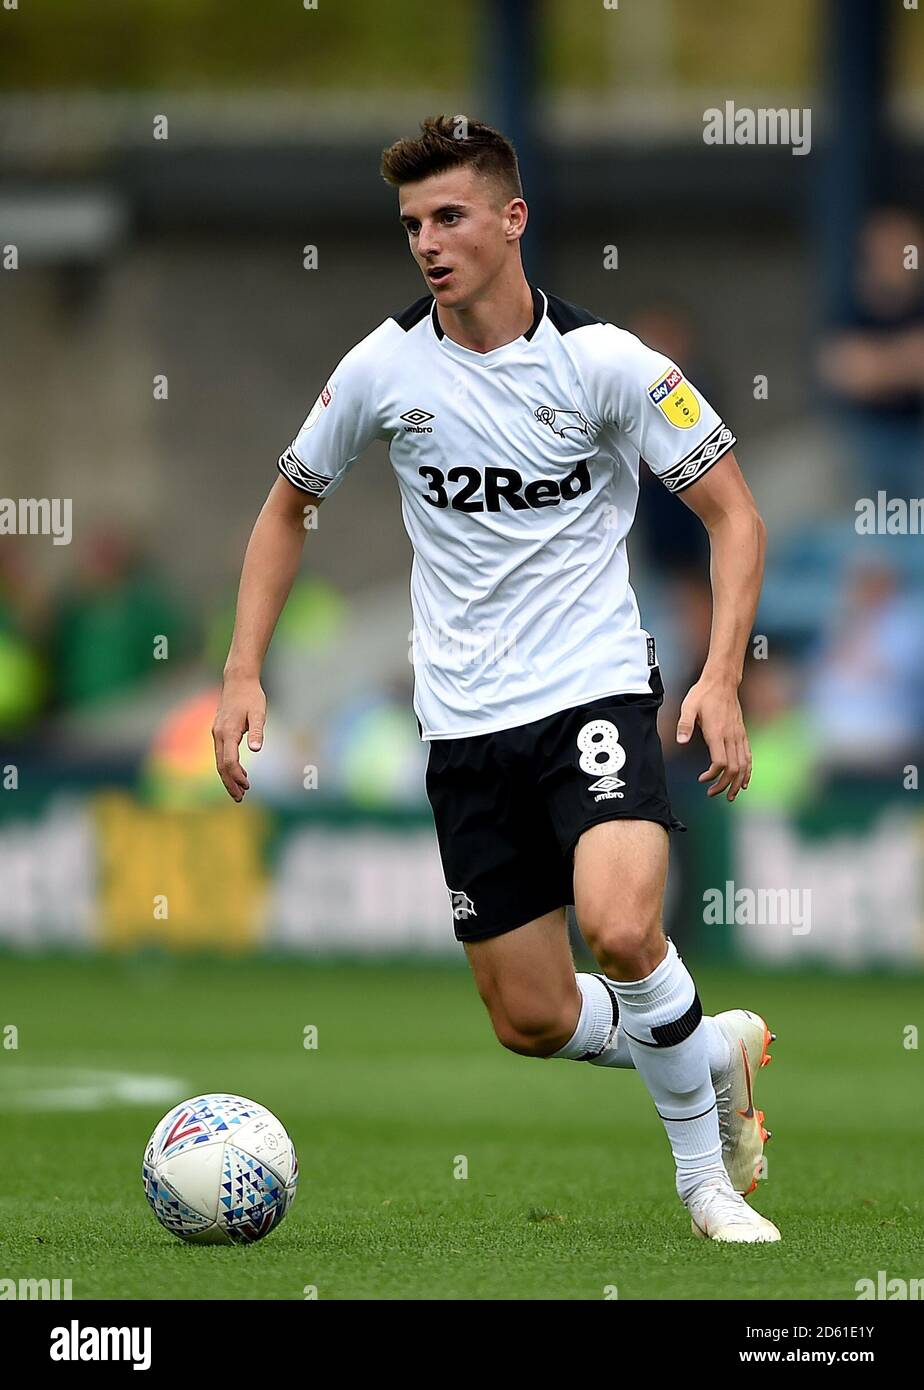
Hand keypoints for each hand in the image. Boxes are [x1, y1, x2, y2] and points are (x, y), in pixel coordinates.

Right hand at [211, 674, 265, 800]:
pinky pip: (222, 754)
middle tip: (240, 799)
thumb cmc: (251, 696)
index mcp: (228, 732)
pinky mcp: (219, 732)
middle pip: (221, 766)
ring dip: (228, 778)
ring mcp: (217, 734)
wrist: (238, 681)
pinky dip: (229, 767)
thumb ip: (257, 731)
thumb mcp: (258, 713)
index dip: (237, 776)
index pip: (229, 761)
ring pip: (219, 761)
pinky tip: (240, 773)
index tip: (247, 785)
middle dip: (230, 783)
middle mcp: (219, 735)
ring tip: (240, 792)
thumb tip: (256, 749)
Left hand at [676, 674, 750, 800]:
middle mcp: (731, 736)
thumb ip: (684, 724)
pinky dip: (747, 771)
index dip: (712, 775)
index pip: (720, 762)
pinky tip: (744, 781)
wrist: (723, 682)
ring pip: (743, 765)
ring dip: (737, 782)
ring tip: (730, 795)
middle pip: (733, 768)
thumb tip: (681, 741)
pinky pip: (748, 756)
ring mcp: (739, 735)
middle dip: (724, 785)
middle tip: (712, 793)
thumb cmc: (703, 694)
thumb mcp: (688, 706)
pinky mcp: (742, 734)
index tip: (702, 779)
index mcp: (717, 732)